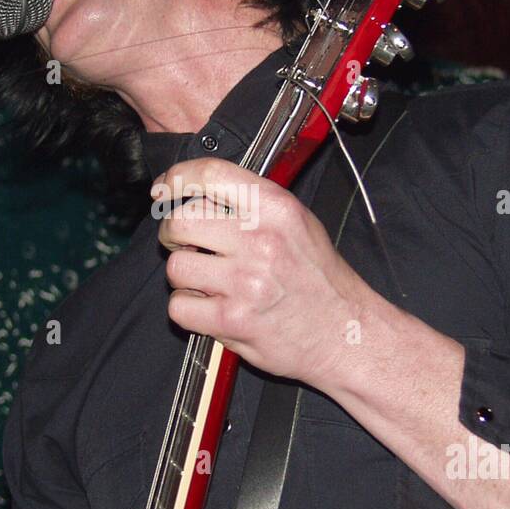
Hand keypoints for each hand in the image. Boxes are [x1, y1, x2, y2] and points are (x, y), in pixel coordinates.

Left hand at [151, 157, 370, 387]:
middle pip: (180, 221)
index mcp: (276, 208)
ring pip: (176, 266)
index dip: (176, 178)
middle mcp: (260, 239)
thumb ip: (252, 204)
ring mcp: (245, 281)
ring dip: (185, 276)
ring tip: (209, 283)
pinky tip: (212, 308)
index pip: (210, 174)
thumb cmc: (319, 280)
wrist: (346, 334)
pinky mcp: (233, 320)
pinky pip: (179, 307)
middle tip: (186, 244)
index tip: (163, 189)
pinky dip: (188, 310)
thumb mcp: (298, 223)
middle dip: (173, 234)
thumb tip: (195, 192)